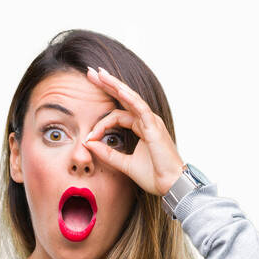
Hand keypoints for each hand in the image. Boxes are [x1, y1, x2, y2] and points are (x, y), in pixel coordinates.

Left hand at [82, 66, 186, 197]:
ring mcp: (151, 121)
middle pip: (124, 98)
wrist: (171, 185)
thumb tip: (88, 144)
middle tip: (91, 73)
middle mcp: (147, 121)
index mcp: (141, 128)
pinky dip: (129, 98)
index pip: (117, 116)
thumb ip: (107, 154)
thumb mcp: (124, 164)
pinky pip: (140, 108)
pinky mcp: (154, 126)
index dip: (100, 124)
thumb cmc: (154, 176)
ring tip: (100, 74)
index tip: (88, 137)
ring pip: (130, 98)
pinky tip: (117, 88)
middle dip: (107, 84)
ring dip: (114, 85)